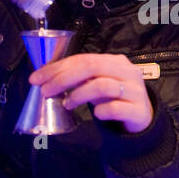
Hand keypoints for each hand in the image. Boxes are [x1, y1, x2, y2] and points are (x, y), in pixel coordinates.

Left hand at [30, 54, 152, 133]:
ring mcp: (134, 90)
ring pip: (101, 86)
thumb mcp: (97, 84)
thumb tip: (47, 79)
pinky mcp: (138, 110)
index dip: (57, 68)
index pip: (82, 59)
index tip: (36, 79)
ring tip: (67, 104)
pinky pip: (114, 108)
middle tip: (46, 91)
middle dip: (63, 79)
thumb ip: (79, 78)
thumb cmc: (114, 98)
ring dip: (78, 95)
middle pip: (91, 67)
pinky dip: (101, 112)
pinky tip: (96, 114)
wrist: (142, 118)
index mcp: (115, 61)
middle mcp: (127, 71)